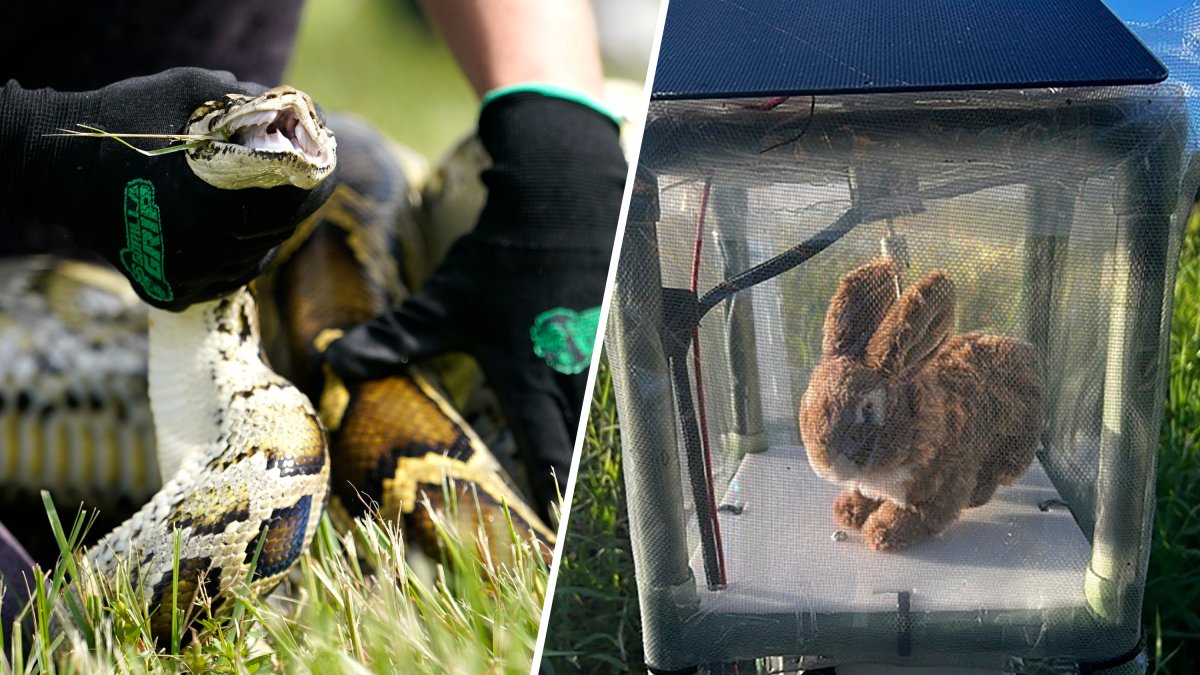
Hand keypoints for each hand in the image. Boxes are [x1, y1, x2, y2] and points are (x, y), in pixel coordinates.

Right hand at [0, 68, 334, 309]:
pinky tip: (231, 231)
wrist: (52, 167)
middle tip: (296, 179)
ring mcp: (186, 277)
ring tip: (260, 203)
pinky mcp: (168, 290)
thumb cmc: (121, 121)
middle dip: (292, 202)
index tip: (323, 164)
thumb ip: (243, 102)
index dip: (318, 180)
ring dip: (265, 232)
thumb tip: (289, 111)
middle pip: (279, 231)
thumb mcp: (187, 92)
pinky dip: (235, 257)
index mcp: (215, 205)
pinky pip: (224, 279)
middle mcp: (205, 250)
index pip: (296, 202)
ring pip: (255, 258)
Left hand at [325, 92, 624, 513]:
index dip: (548, 483)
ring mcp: (597, 345)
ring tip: (600, 466)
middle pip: (581, 433)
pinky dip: (615, 391)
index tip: (555, 519)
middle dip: (579, 471)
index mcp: (525, 371)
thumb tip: (335, 362)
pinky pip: (619, 370)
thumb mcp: (440, 302)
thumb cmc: (497, 256)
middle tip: (578, 508)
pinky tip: (613, 401)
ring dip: (599, 434)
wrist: (556, 197)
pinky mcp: (615, 323)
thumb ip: (395, 338)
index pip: (540, 442)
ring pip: (605, 403)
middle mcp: (567, 367)